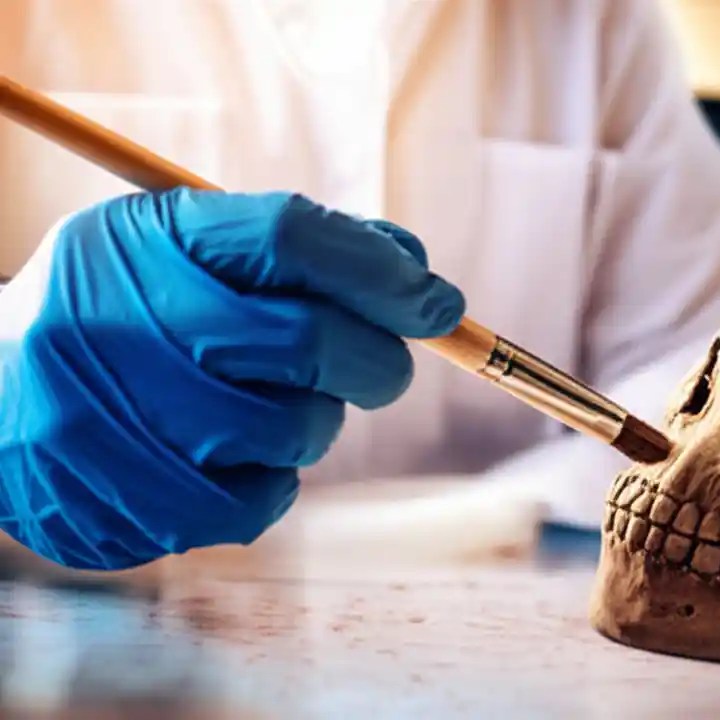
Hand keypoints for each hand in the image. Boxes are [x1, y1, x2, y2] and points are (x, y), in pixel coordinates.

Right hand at [0, 189, 463, 569]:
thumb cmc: (126, 310)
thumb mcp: (188, 246)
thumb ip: (302, 248)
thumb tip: (418, 275)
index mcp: (143, 241)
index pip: (288, 238)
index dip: (381, 271)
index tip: (438, 301)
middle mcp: (116, 325)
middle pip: (307, 341)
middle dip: (379, 359)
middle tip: (386, 366)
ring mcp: (112, 422)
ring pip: (297, 428)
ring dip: (320, 420)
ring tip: (281, 404)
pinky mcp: (120, 504)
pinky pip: (262, 502)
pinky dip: (276, 480)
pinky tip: (242, 456)